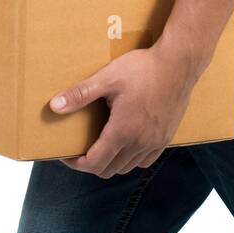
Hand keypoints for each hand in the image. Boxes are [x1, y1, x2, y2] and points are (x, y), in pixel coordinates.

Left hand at [50, 41, 198, 178]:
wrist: (179, 62)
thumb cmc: (143, 68)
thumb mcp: (107, 79)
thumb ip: (80, 95)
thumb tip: (54, 106)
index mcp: (123, 131)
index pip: (95, 164)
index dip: (77, 164)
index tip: (67, 155)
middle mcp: (140, 143)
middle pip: (109, 170)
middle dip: (91, 164)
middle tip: (80, 150)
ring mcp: (156, 142)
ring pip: (128, 167)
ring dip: (111, 162)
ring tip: (101, 145)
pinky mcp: (167, 137)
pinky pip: (145, 160)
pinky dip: (131, 158)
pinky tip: (126, 142)